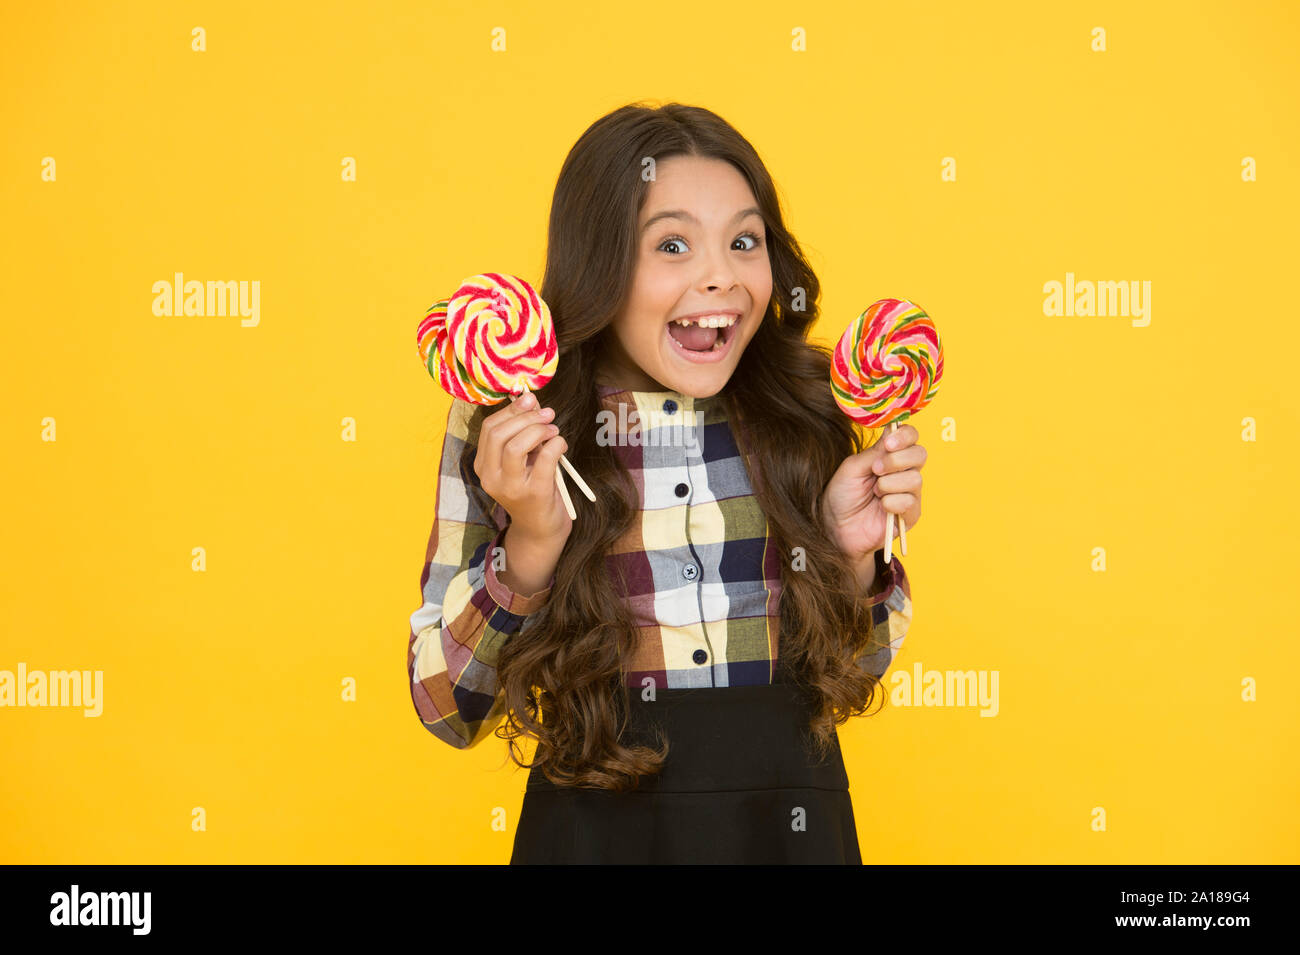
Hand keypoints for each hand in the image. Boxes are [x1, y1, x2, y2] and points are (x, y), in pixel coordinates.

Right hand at [473, 391, 572, 542]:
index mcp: (483, 466)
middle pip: (499, 434)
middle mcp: (491, 477)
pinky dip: (556, 444)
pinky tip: (561, 444)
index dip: (511, 410)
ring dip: (538, 430)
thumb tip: (531, 400)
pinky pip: (544, 459)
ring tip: (553, 430)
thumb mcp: (521, 460)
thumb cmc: (531, 488)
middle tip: (548, 414)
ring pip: (515, 446)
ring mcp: (510, 487)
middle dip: (526, 417)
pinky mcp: (534, 494)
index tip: (531, 401)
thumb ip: (522, 432)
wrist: (540, 528)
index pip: (489, 428)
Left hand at [820, 422, 925, 564]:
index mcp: (890, 455)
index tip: (888, 443)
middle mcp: (903, 471)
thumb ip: (874, 452)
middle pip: (920, 454)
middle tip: (875, 470)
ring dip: (888, 485)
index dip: (904, 435)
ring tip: (874, 493)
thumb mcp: (852, 468)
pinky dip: (891, 502)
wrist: (835, 527)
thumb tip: (892, 431)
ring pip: (915, 479)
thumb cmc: (842, 495)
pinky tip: (881, 507)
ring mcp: (909, 493)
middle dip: (896, 460)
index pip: (910, 436)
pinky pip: (909, 502)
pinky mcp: (910, 514)